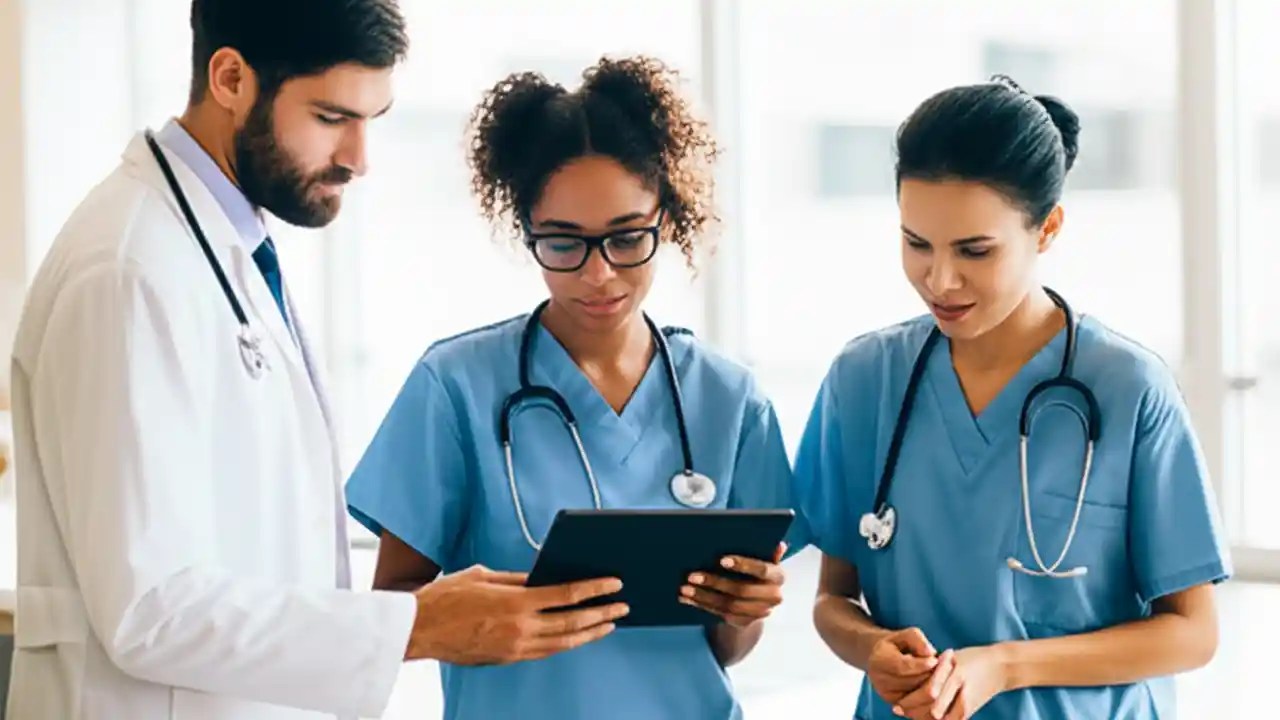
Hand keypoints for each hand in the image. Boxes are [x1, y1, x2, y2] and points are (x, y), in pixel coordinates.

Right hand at [405, 564, 628, 665]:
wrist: (418, 630)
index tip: (614, 584)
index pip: (567, 595)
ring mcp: (515, 647)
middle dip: (602, 614)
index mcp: (516, 602)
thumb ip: (516, 579)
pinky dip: (565, 643)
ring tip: (608, 625)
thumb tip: (541, 579)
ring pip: (563, 643)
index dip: (594, 590)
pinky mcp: (507, 658)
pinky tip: (576, 637)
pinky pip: (544, 651)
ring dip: (589, 634)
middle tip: (623, 607)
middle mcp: (520, 628)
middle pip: (572, 623)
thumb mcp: (483, 575)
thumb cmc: (445, 597)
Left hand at [678, 543, 786, 627]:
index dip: (742, 565)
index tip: (721, 560)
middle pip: (741, 590)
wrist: (758, 600)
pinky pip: (720, 614)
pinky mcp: (743, 622)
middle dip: (715, 582)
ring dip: (703, 596)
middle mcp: (773, 596)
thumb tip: (779, 544)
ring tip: (684, 588)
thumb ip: (767, 552)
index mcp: (778, 576)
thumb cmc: (756, 570)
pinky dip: (701, 605)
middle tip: (692, 575)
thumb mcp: (763, 558)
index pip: (761, 570)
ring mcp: (759, 612)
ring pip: (728, 605)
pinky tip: (686, 598)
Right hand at [865, 627, 940, 707]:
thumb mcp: (905, 635)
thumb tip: (931, 653)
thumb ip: (917, 639)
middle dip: (933, 675)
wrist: (883, 659)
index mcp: (879, 660)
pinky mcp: (898, 705)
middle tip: (946, 666)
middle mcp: (880, 680)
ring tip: (943, 674)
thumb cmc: (898, 644)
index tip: (936, 658)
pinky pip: (921, 705)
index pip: (902, 667)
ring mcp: (888, 696)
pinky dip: (933, 696)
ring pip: (920, 696)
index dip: (922, 664)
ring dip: (936, 685)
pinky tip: (938, 684)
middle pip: (913, 683)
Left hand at [894, 645, 1009, 719]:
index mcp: (953, 669)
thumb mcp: (949, 658)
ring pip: (941, 718)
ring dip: (922, 718)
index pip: (929, 690)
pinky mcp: (971, 710)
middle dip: (913, 711)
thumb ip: (931, 670)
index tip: (897, 702)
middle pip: (933, 707)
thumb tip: (905, 680)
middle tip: (898, 710)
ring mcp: (968, 699)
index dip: (911, 699)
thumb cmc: (969, 659)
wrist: (999, 667)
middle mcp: (960, 685)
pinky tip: (925, 718)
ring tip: (909, 714)